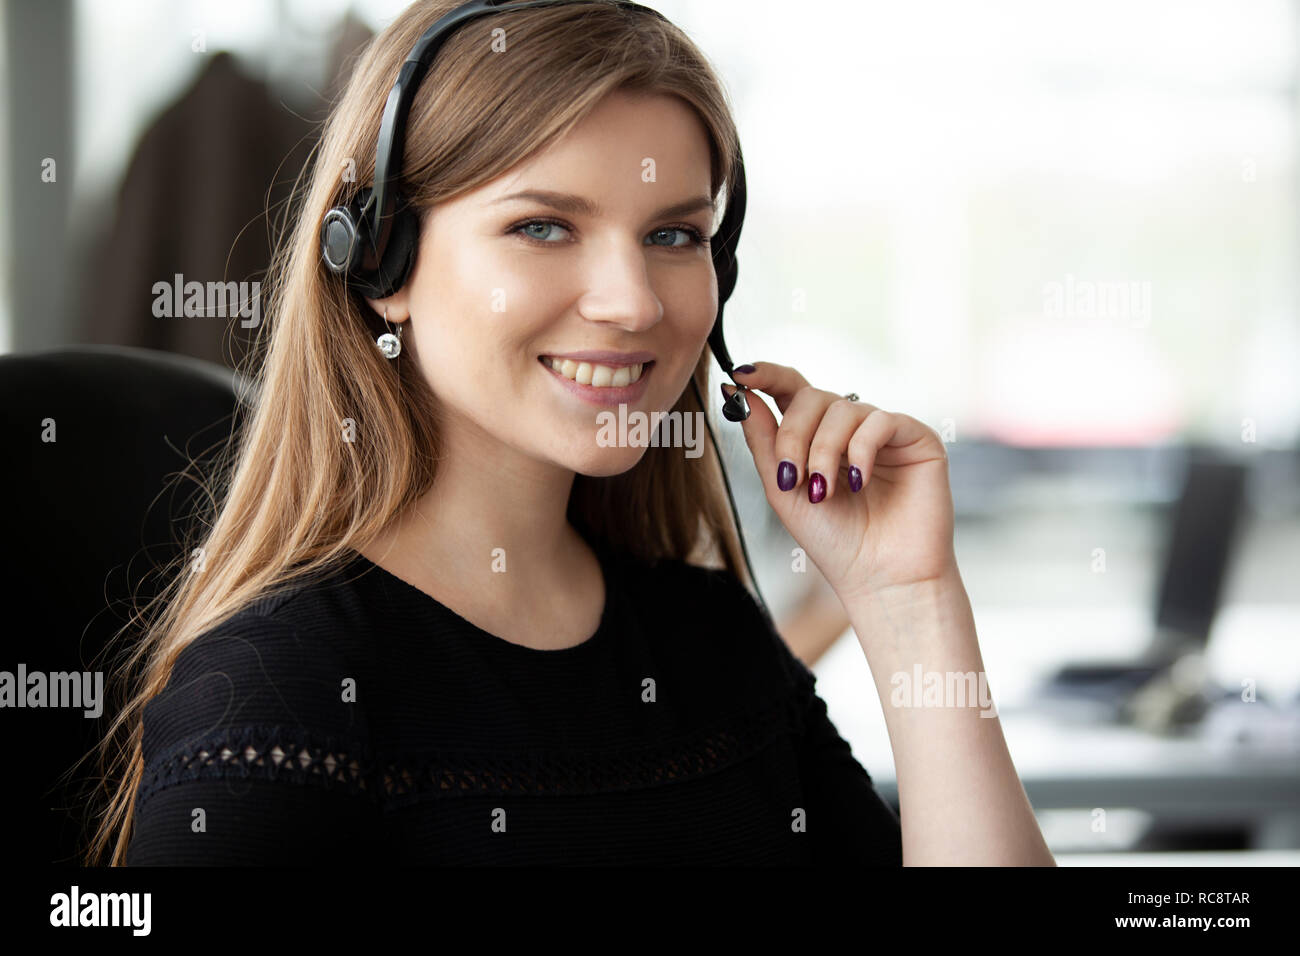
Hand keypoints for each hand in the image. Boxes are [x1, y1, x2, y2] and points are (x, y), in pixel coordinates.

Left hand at [723, 362, 956, 599]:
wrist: (880, 577)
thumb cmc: (834, 540)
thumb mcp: (783, 490)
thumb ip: (763, 441)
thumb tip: (737, 392)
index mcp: (817, 435)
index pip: (791, 389)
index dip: (767, 375)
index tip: (739, 375)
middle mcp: (851, 427)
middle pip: (811, 396)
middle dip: (793, 435)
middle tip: (791, 477)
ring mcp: (884, 431)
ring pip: (842, 408)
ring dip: (823, 451)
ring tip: (825, 491)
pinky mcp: (916, 438)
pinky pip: (880, 421)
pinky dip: (860, 451)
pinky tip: (857, 482)